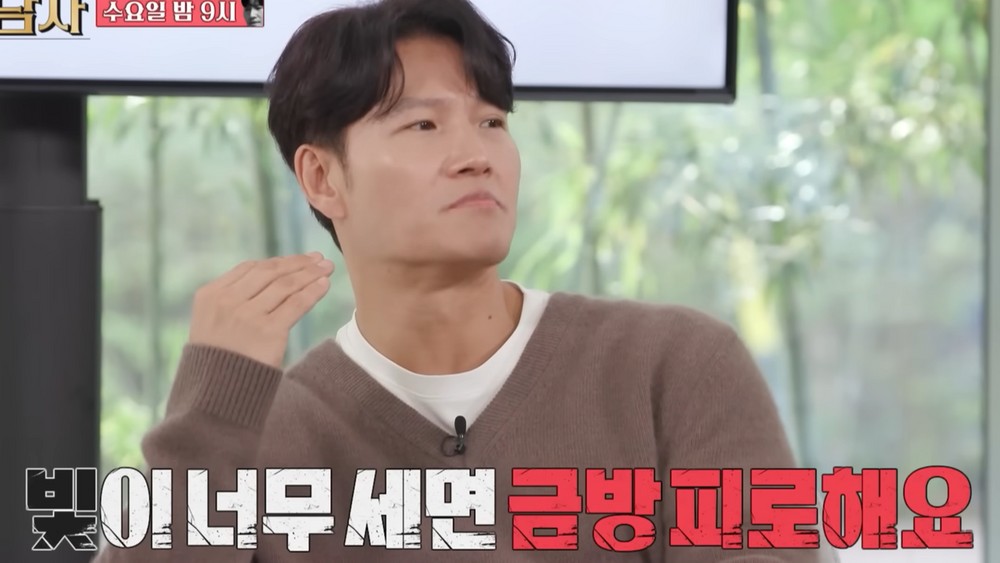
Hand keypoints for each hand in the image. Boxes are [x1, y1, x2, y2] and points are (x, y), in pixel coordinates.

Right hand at [187, 252, 333, 367]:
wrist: (216, 394)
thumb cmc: (217, 361)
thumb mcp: (212, 323)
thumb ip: (232, 298)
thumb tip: (271, 276)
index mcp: (210, 294)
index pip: (250, 268)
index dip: (278, 261)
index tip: (298, 259)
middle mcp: (227, 301)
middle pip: (270, 272)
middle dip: (298, 263)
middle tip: (319, 259)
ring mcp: (247, 316)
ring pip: (286, 285)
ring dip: (310, 273)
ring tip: (327, 268)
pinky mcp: (268, 331)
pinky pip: (296, 304)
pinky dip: (313, 291)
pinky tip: (324, 284)